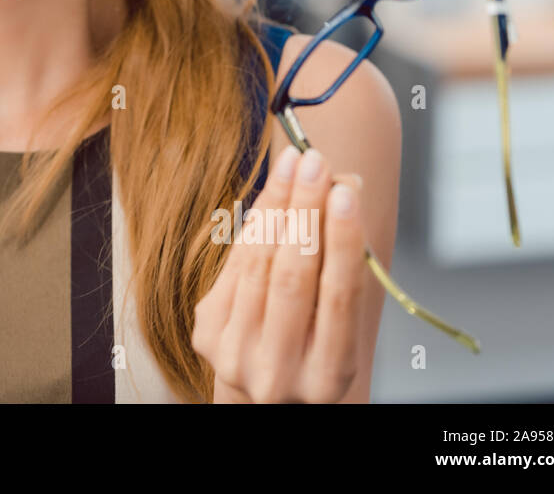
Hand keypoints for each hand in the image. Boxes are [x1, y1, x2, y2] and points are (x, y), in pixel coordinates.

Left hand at [190, 145, 365, 402]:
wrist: (262, 393)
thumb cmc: (314, 350)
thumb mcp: (341, 327)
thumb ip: (346, 267)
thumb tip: (344, 187)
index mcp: (327, 377)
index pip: (337, 297)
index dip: (342, 239)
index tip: (346, 190)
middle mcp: (278, 372)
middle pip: (292, 276)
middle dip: (305, 211)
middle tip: (315, 161)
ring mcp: (235, 355)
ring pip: (258, 266)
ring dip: (278, 206)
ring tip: (294, 164)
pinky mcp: (207, 335)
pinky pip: (234, 267)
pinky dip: (256, 226)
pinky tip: (272, 195)